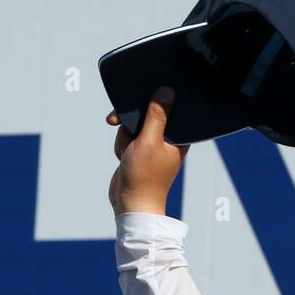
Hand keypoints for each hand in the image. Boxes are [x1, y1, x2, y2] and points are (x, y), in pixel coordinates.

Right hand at [106, 86, 189, 215]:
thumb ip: (156, 116)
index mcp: (179, 137)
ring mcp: (152, 146)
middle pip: (146, 115)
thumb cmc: (144, 177)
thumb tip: (167, 91)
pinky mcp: (140, 151)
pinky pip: (127, 138)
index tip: (138, 103)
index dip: (151, 102)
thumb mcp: (149, 141)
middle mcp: (168, 140)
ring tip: (126, 153)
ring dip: (124, 138)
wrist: (130, 204)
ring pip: (133, 126)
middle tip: (116, 122)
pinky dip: (121, 146)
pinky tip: (122, 158)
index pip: (168, 108)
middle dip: (130, 124)